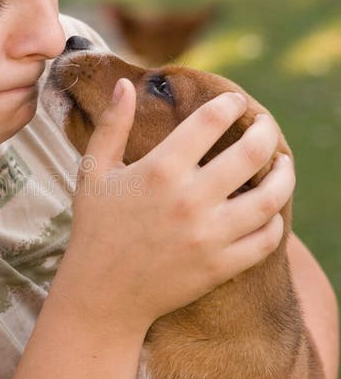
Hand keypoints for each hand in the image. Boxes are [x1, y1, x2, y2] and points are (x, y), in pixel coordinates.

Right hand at [63, 80, 294, 329]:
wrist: (101, 295)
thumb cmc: (95, 229)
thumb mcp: (93, 171)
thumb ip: (112, 125)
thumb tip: (126, 83)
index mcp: (160, 170)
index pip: (211, 120)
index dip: (230, 103)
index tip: (235, 101)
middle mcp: (189, 200)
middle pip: (252, 153)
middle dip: (266, 131)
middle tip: (266, 126)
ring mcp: (209, 235)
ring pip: (270, 197)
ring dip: (284, 175)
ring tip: (282, 165)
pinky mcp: (220, 266)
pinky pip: (265, 239)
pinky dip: (273, 221)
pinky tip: (268, 210)